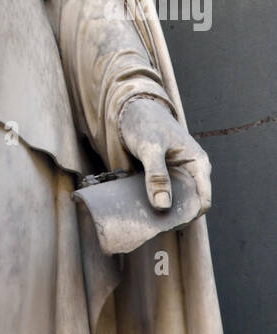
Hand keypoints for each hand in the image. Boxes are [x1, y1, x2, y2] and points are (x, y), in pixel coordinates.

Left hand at [118, 96, 211, 216]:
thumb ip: (156, 175)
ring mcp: (179, 175)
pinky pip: (164, 195)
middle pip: (189, 204)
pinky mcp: (165, 176)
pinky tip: (141, 208)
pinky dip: (155, 202)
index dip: (188, 214)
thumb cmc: (145, 123)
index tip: (168, 223)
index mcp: (198, 163)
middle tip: (153, 224)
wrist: (131, 109)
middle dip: (174, 215)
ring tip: (146, 218)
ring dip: (163, 211)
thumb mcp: (150, 147)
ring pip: (176, 201)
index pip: (202, 200)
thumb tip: (163, 206)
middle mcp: (192, 171)